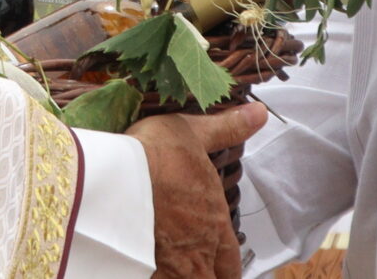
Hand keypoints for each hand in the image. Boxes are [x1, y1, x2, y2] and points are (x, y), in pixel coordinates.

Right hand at [127, 104, 267, 278]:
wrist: (119, 174)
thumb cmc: (157, 153)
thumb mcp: (194, 132)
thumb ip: (227, 129)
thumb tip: (258, 114)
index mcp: (215, 221)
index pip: (232, 260)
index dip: (229, 268)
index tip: (224, 269)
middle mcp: (199, 248)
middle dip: (213, 277)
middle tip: (205, 273)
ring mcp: (173, 264)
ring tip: (178, 274)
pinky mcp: (146, 270)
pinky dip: (157, 277)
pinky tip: (150, 272)